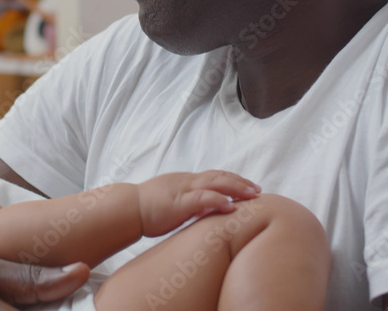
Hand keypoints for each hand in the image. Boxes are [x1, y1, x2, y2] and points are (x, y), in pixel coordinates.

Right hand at [136, 170, 260, 236]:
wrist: (128, 208)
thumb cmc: (148, 209)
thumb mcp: (173, 203)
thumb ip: (190, 204)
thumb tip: (206, 211)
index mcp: (186, 181)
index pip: (215, 176)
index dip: (233, 180)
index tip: (249, 186)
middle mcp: (188, 182)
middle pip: (220, 176)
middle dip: (240, 182)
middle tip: (258, 189)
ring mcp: (184, 190)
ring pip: (216, 183)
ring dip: (236, 188)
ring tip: (253, 195)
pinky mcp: (179, 203)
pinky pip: (202, 198)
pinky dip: (218, 200)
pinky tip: (231, 206)